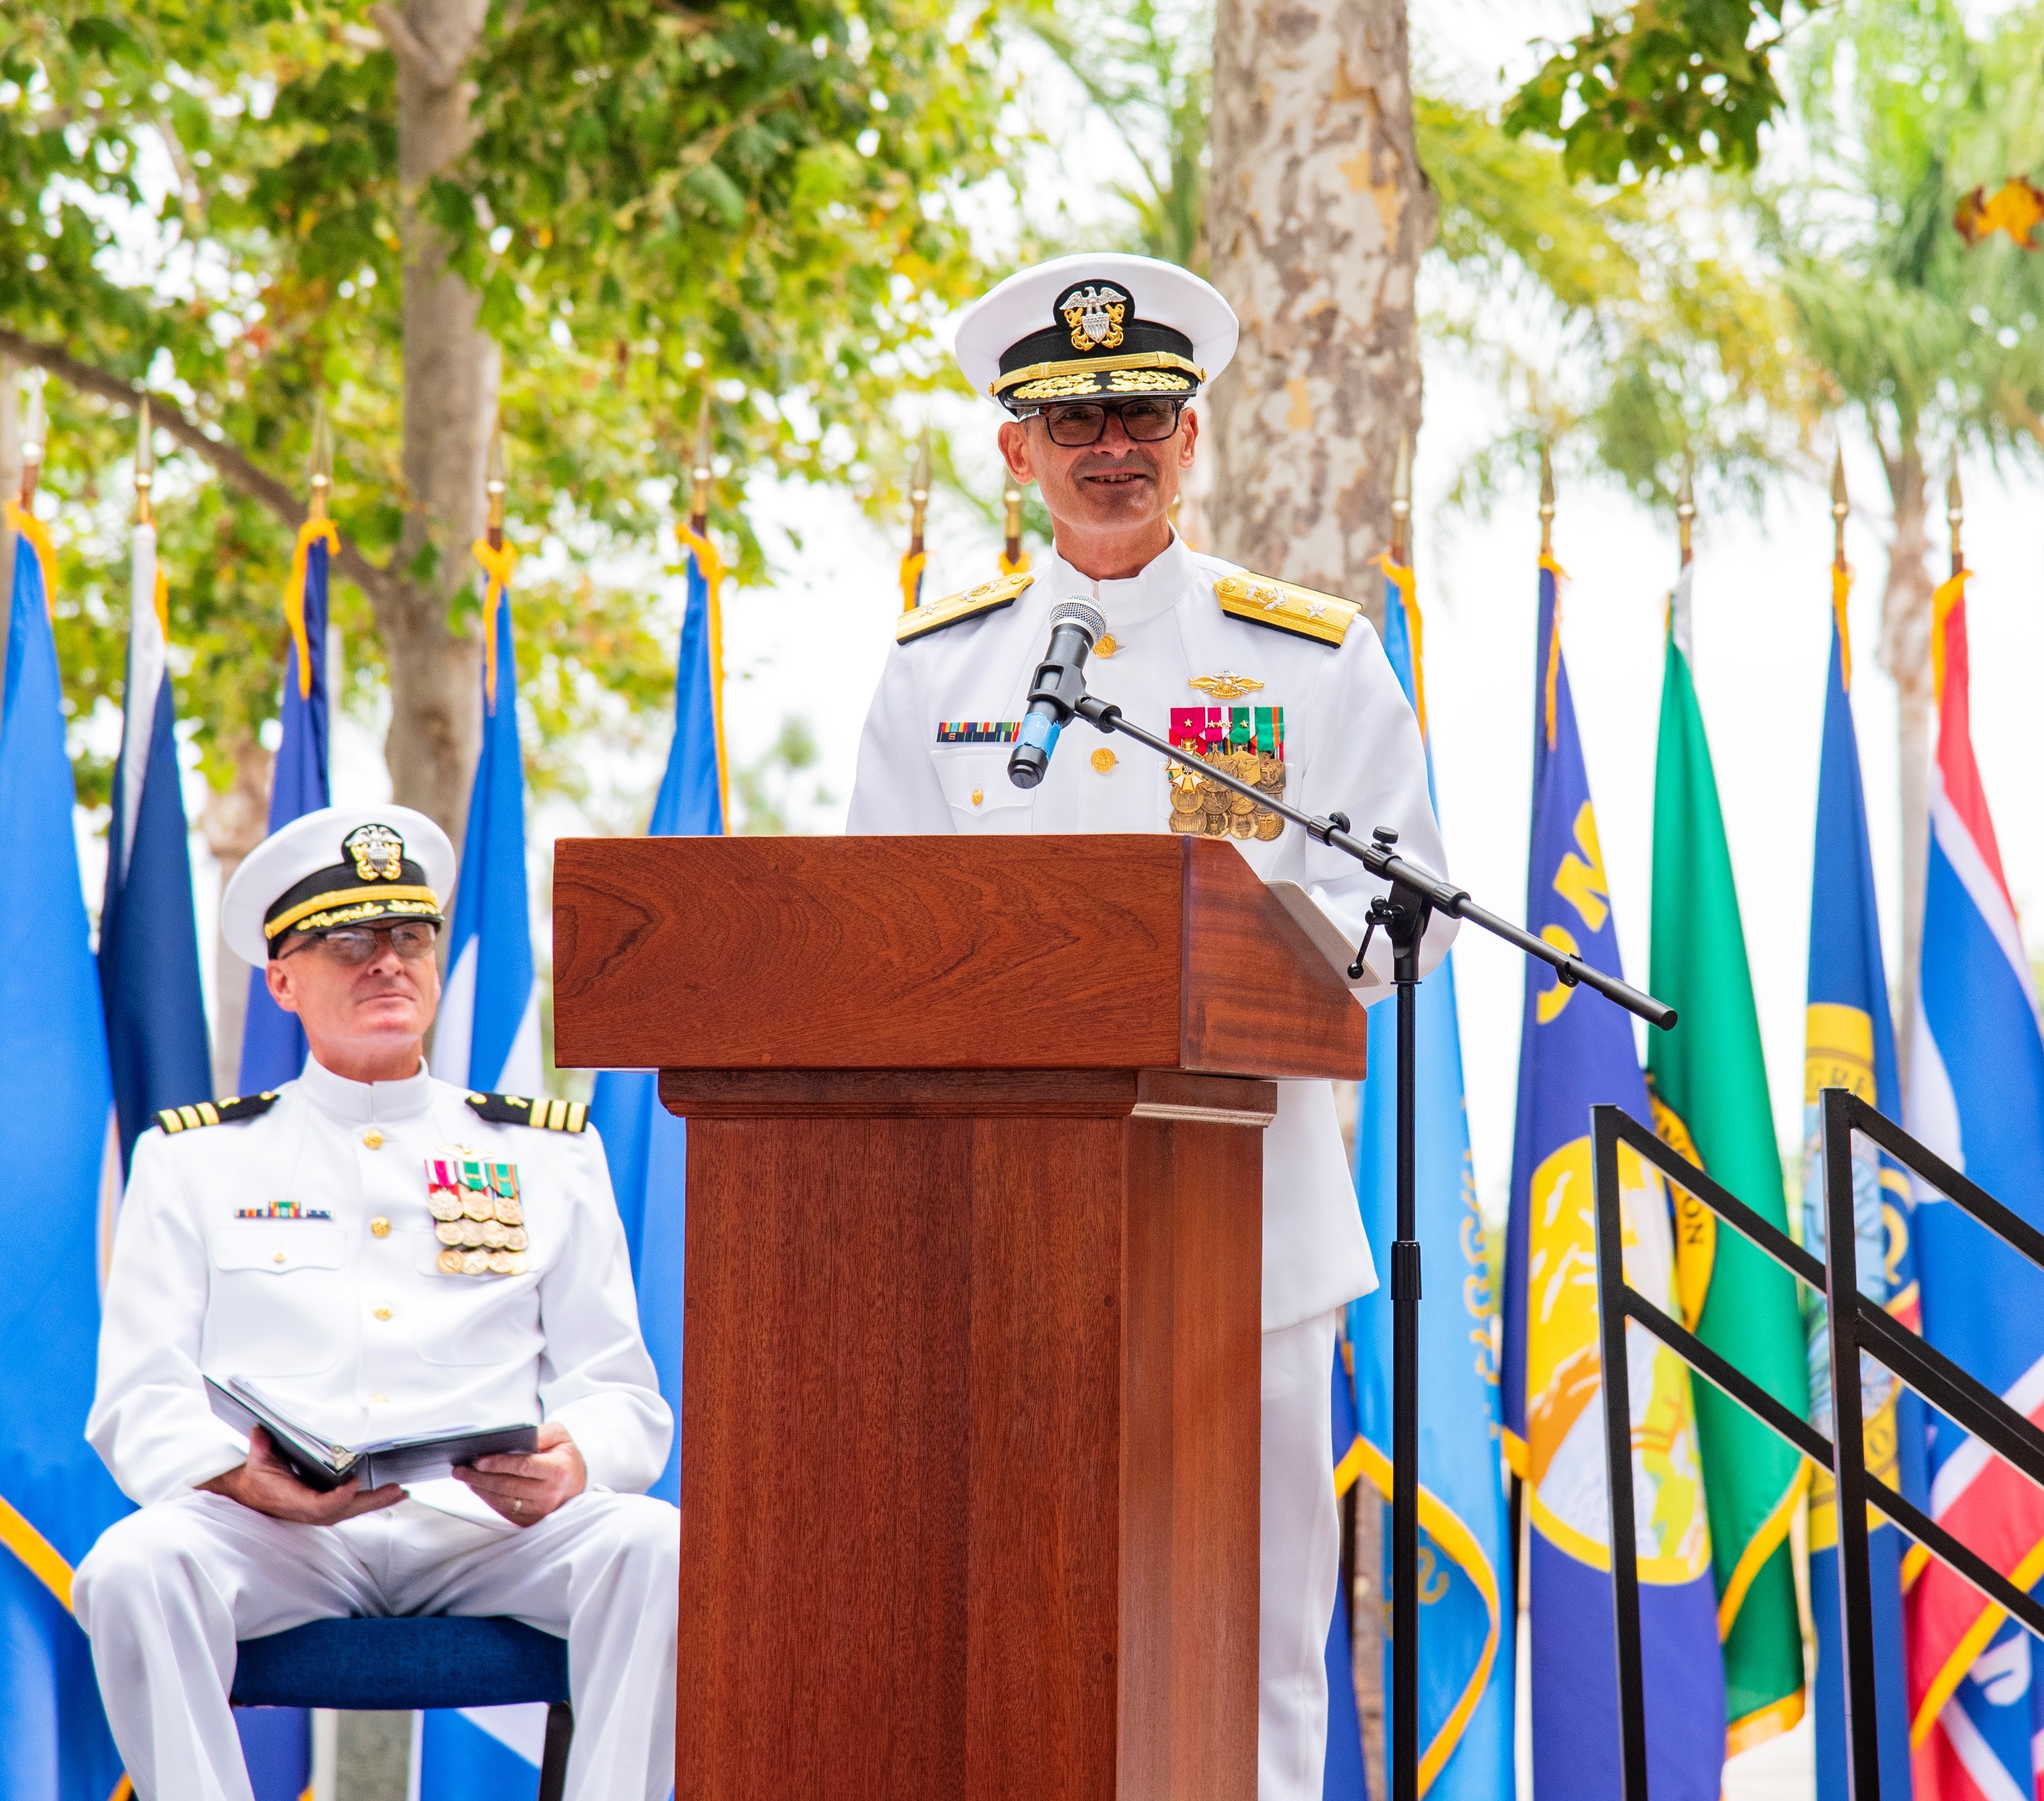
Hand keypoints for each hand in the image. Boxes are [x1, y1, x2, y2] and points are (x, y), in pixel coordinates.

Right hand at [201, 1427, 404, 1524]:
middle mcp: (307, 1509)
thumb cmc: (258, 1476)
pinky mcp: (324, 1509)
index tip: (355, 1484)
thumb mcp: (257, 1459)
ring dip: (376, 1502)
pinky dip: (370, 1502)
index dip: (337, 1498)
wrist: (251, 1494)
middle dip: (371, 1501)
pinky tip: (389, 1495)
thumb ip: (260, 1446)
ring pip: (351, 1511)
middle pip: (343, 1510)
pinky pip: (350, 1508)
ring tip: (400, 1492)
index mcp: (292, 1499)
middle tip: (396, 1490)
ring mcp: (317, 1512)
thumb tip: (260, 1432)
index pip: (318, 1504)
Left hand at [453, 1421, 585, 1526]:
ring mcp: (540, 1510)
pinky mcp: (531, 1520)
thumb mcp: (559, 1435)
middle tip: (461, 1469)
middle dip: (480, 1477)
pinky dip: (488, 1499)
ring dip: (480, 1489)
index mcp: (558, 1469)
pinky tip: (479, 1488)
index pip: (523, 1466)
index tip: (479, 1460)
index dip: (499, 1463)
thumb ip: (540, 1433)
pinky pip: (504, 1511)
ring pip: (503, 1500)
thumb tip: (513, 1437)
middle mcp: (550, 1493)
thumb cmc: (565, 1456)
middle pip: (508, 1485)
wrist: (577, 1481)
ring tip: (465, 1477)